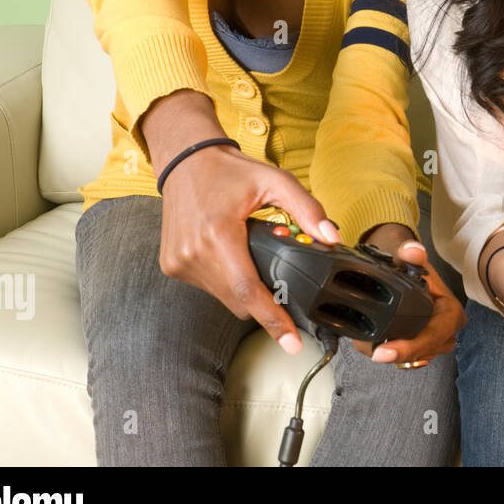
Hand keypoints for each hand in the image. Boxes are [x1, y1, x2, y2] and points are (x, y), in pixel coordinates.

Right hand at [159, 142, 341, 355]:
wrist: (184, 160)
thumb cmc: (230, 171)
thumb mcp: (275, 181)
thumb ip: (307, 210)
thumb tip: (331, 238)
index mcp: (217, 235)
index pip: (250, 291)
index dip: (274, 320)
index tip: (293, 343)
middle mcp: (192, 254)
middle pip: (240, 300)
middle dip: (265, 297)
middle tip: (279, 271)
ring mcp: (178, 262)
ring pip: (224, 297)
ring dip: (244, 286)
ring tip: (250, 252)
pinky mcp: (171, 265)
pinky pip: (209, 287)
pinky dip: (226, 279)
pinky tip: (231, 254)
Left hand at [352, 236, 466, 365]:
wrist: (408, 271)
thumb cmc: (412, 267)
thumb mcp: (409, 259)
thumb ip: (409, 255)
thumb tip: (412, 251)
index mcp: (452, 312)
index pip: (433, 336)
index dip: (409, 346)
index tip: (382, 352)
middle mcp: (449, 331)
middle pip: (424, 351)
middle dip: (397, 352)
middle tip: (369, 349)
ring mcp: (437, 342)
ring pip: (415, 358)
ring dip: (393, 354)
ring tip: (369, 344)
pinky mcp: (424, 348)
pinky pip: (409, 359)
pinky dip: (393, 354)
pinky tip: (379, 346)